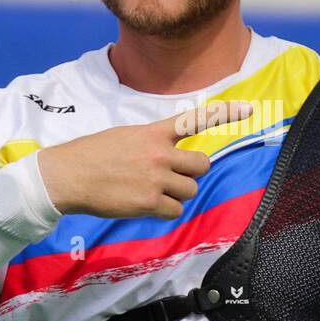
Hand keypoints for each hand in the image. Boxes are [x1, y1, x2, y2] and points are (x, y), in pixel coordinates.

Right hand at [38, 101, 254, 219]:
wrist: (68, 176)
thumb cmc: (93, 155)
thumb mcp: (125, 137)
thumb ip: (152, 143)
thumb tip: (170, 158)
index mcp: (154, 133)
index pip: (196, 119)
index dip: (226, 114)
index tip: (251, 110)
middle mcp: (160, 153)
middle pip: (202, 165)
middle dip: (191, 173)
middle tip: (171, 177)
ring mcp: (157, 178)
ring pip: (190, 190)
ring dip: (176, 194)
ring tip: (151, 191)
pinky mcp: (150, 202)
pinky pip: (175, 210)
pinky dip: (164, 211)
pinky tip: (144, 204)